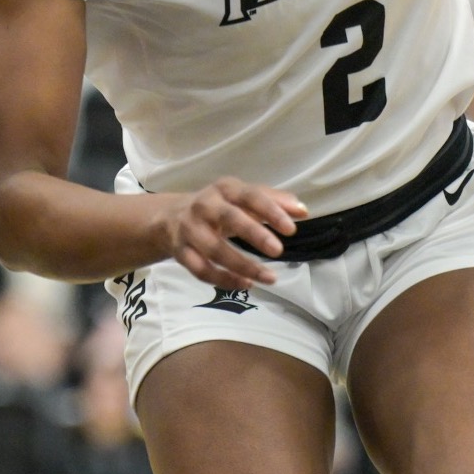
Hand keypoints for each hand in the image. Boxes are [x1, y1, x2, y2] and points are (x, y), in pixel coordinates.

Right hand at [154, 178, 306, 289]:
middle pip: (229, 218)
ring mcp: (190, 229)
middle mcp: (204, 205)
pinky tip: (246, 284)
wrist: (171, 216)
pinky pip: (201, 270)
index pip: (250, 196)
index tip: (291, 229)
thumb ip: (275, 202)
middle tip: (278, 251)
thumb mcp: (244, 198)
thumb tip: (303, 211)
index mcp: (225, 189)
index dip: (271, 211)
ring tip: (271, 278)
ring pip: (215, 249)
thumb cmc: (220, 206)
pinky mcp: (181, 252)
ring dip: (243, 265)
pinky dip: (224, 280)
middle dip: (254, 234)